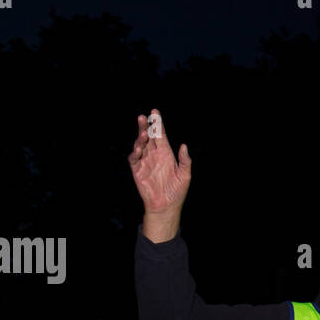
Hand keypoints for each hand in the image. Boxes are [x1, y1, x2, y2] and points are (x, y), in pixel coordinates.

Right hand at [128, 108, 191, 241]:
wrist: (167, 206)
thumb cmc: (177, 191)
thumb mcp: (185, 175)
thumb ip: (185, 161)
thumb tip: (184, 145)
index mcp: (166, 153)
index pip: (160, 135)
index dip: (157, 123)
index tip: (155, 112)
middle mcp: (154, 155)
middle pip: (148, 137)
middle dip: (145, 126)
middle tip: (143, 117)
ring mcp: (145, 161)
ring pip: (140, 145)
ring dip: (140, 138)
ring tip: (144, 133)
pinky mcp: (137, 170)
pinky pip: (134, 158)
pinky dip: (135, 152)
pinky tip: (139, 147)